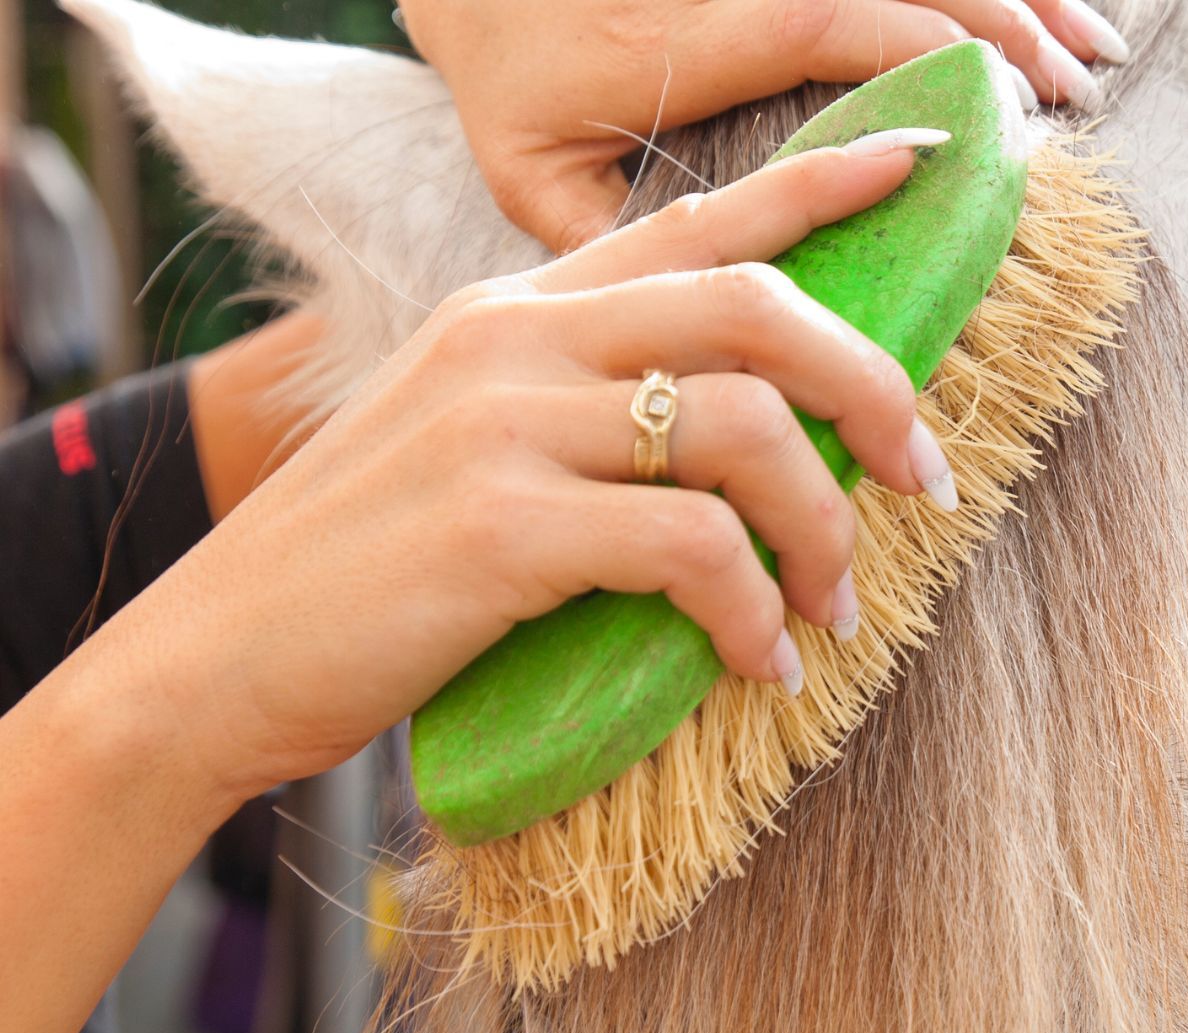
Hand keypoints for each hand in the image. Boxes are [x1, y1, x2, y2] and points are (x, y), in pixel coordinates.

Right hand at [98, 134, 947, 805]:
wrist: (214, 660)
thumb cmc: (368, 570)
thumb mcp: (471, 450)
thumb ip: (584, 414)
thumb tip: (744, 444)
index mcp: (516, 313)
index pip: (693, 221)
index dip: (822, 185)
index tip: (924, 164)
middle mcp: (516, 341)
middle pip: (757, 307)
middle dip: (875, 389)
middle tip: (925, 479)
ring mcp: (505, 424)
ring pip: (747, 428)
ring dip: (824, 529)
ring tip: (833, 609)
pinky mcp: (500, 527)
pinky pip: (694, 546)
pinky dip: (753, 614)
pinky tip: (758, 666)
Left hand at [397, 0, 1128, 250]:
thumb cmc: (503, 72)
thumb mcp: (531, 169)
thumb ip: (606, 245)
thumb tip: (689, 337)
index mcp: (696, 26)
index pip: (837, 20)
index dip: (927, 55)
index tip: (999, 115)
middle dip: (1006, 22)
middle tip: (1078, 91)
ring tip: (1093, 44)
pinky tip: (1038, 6)